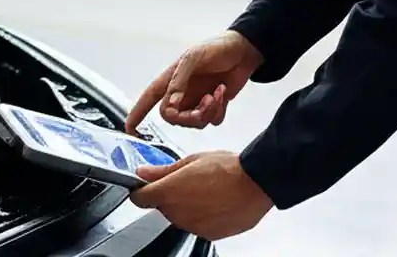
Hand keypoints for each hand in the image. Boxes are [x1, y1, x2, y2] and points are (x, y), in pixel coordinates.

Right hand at [125, 30, 262, 132]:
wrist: (244, 50)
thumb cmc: (216, 47)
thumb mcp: (194, 58)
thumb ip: (180, 80)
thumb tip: (171, 103)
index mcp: (170, 79)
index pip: (148, 99)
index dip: (137, 114)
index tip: (130, 129)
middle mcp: (181, 92)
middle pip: (173, 118)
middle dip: (189, 116)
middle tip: (206, 104)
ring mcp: (197, 100)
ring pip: (194, 123)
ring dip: (207, 112)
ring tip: (217, 94)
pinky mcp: (213, 105)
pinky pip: (211, 121)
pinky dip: (218, 111)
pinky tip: (223, 93)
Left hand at [130, 151, 272, 240]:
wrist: (257, 184)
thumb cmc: (227, 169)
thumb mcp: (191, 161)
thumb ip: (163, 170)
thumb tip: (143, 173)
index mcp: (169, 192)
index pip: (139, 198)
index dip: (141, 191)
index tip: (145, 186)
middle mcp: (178, 213)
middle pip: (161, 207)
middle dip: (167, 195)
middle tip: (185, 182)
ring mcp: (193, 226)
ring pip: (178, 217)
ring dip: (184, 206)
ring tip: (204, 190)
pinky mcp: (208, 234)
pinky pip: (196, 225)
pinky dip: (200, 216)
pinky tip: (213, 202)